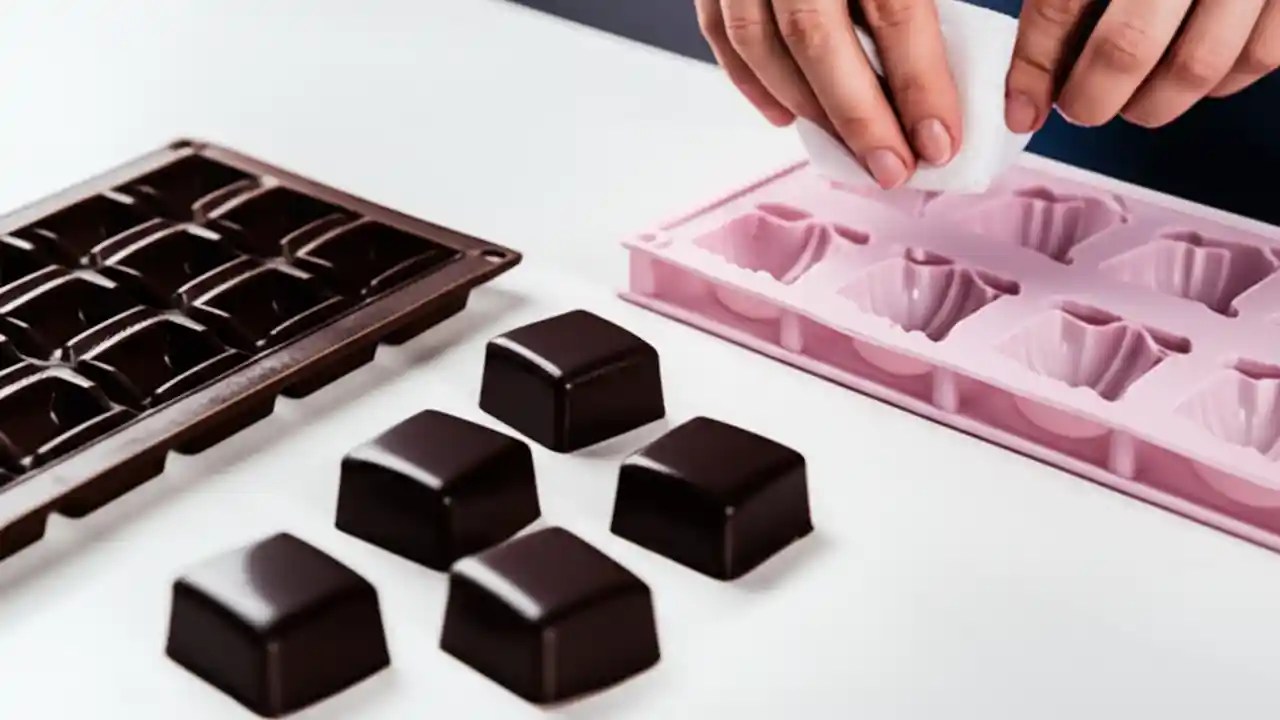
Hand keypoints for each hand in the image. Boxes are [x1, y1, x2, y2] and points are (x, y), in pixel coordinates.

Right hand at [695, 0, 962, 188]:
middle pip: (817, 39)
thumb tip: (956, 77)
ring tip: (848, 148)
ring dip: (805, 107)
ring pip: (759, 42)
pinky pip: (719, 29)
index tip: (939, 141)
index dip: (920, 85)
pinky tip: (786, 113)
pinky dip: (751, 80)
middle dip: (859, 118)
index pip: (894, 11)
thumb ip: (930, 2)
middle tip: (893, 168)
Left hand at [1006, 0, 1279, 130]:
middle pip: (1127, 46)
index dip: (1035, 68)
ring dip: (1155, 101)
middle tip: (1081, 106)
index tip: (1023, 106)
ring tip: (1135, 99)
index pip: (1061, 6)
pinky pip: (1261, 54)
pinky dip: (1223, 80)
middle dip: (1092, 98)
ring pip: (1196, 66)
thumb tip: (1038, 62)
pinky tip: (1199, 74)